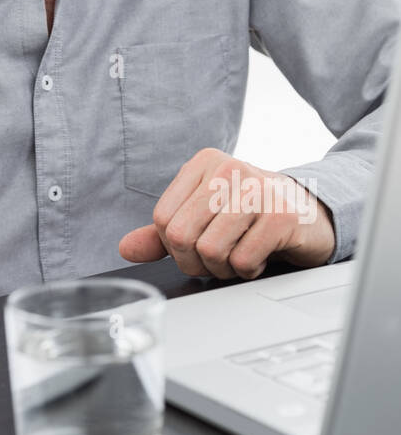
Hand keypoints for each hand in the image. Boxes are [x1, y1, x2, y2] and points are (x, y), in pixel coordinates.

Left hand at [118, 148, 335, 279]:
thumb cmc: (250, 215)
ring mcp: (257, 189)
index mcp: (204, 163)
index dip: (174, 247)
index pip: (162, 219)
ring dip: (223, 268)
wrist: (309, 213)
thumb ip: (162, 232)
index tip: (196, 246)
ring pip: (210, 250)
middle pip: (181, 236)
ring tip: (240, 253)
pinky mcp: (281, 216)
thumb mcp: (204, 216)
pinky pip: (242, 261)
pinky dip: (248, 271)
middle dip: (197, 261)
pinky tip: (261, 255)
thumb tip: (126, 247)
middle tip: (220, 256)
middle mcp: (229, 169)